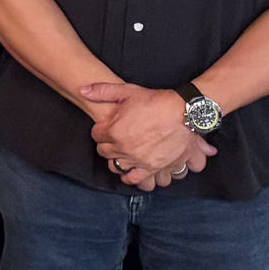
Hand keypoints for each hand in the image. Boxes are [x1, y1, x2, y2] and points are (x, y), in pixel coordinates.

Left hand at [85, 83, 218, 180]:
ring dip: (118, 161)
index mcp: (114, 130)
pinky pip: (136, 179)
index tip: (107, 128)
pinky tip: (133, 170)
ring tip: (123, 154)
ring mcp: (138, 160)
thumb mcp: (128, 91)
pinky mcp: (152, 168)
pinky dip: (132, 177)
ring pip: (117, 167)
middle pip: (105, 152)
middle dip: (108, 145)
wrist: (185, 113)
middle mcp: (123, 148)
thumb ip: (103, 91)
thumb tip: (83, 91)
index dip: (101, 130)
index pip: (96, 135)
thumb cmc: (157, 102)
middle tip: (116, 139)